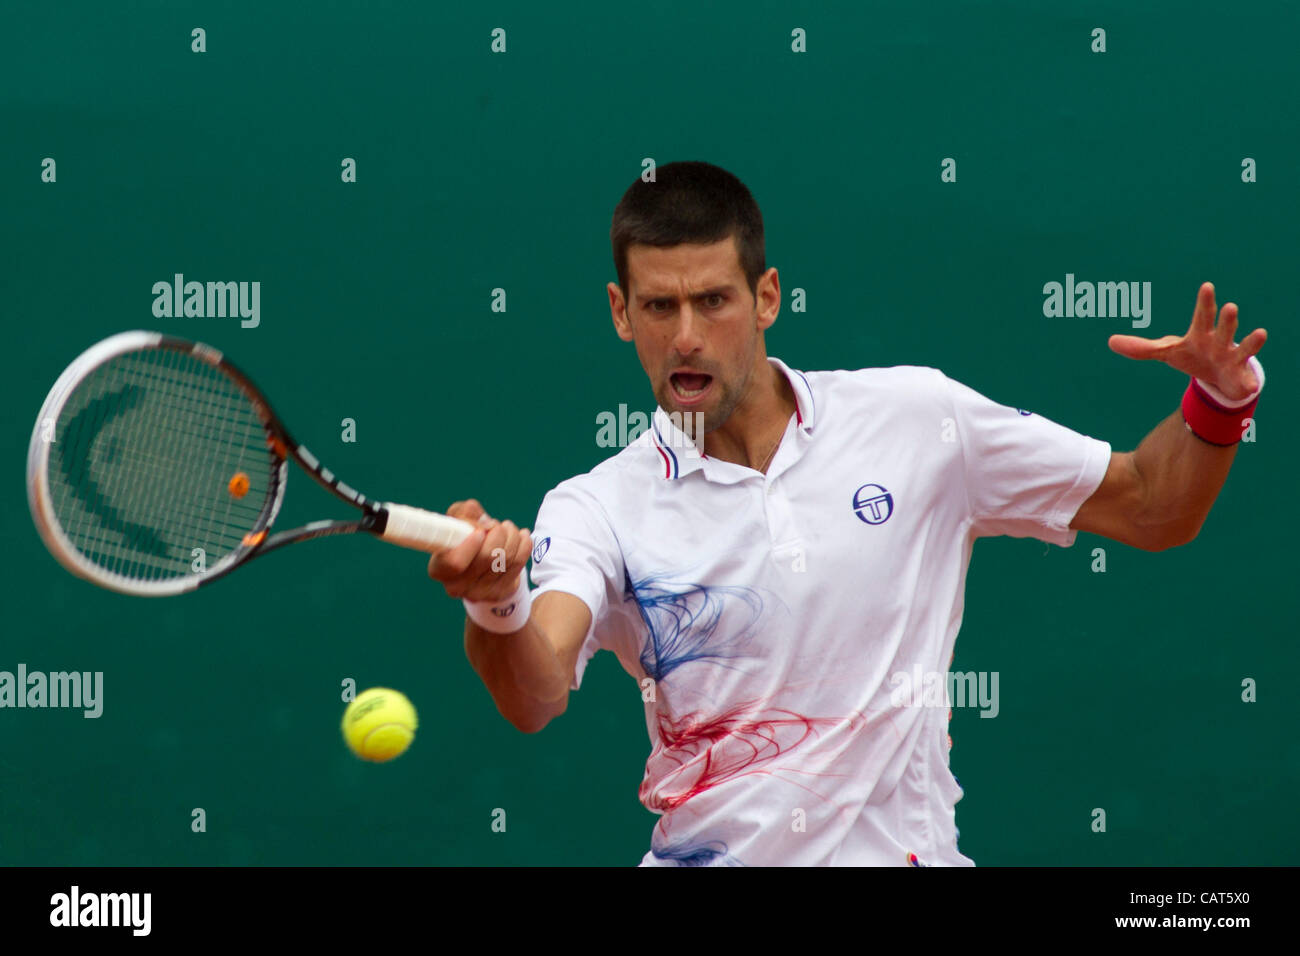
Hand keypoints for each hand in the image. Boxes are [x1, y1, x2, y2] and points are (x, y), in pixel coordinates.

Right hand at [427, 499, 532, 603]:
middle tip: (495, 525)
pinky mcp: (500, 592)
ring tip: (507, 528)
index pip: (455, 562)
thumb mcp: (457, 521)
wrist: (479, 563)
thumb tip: (481, 518)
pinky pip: (519, 563)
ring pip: (506, 558)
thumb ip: (464, 512)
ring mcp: (480, 593)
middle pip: (487, 557)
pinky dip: (524, 544)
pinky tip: (521, 536)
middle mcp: (457, 587)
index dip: (470, 544)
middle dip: (497, 532)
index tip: (480, 531)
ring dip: (511, 535)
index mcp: (439, 569)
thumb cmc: (463, 538)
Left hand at [1107, 282, 1266, 400]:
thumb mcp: (1167, 352)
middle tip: (1230, 307)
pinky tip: (1252, 385)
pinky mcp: (1239, 375)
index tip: (1207, 286)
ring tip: (1260, 333)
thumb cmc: (1192, 356)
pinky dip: (1248, 382)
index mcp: (1201, 333)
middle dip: (1226, 319)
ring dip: (1249, 342)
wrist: (1216, 378)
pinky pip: (1246, 378)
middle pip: (1223, 327)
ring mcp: (1232, 357)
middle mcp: (1220, 341)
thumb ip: (1142, 348)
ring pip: (1242, 347)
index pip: (1202, 314)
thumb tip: (1110, 342)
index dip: (1205, 301)